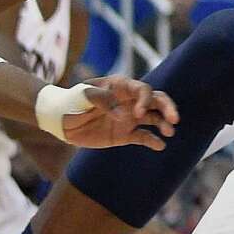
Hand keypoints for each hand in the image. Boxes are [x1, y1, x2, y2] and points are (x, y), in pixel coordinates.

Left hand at [61, 75, 178, 149]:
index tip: (138, 113)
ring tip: (169, 133)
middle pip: (156, 101)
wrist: (59, 119)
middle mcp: (130, 101)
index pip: (143, 90)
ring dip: (164, 124)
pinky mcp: (125, 134)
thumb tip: (124, 116)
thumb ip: (104, 101)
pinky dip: (153, 141)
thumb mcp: (84, 95)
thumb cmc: (72, 101)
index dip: (145, 100)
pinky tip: (160, 146)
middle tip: (174, 118)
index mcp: (122, 87)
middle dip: (167, 107)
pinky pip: (143, 137)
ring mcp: (129, 118)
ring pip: (154, 118)